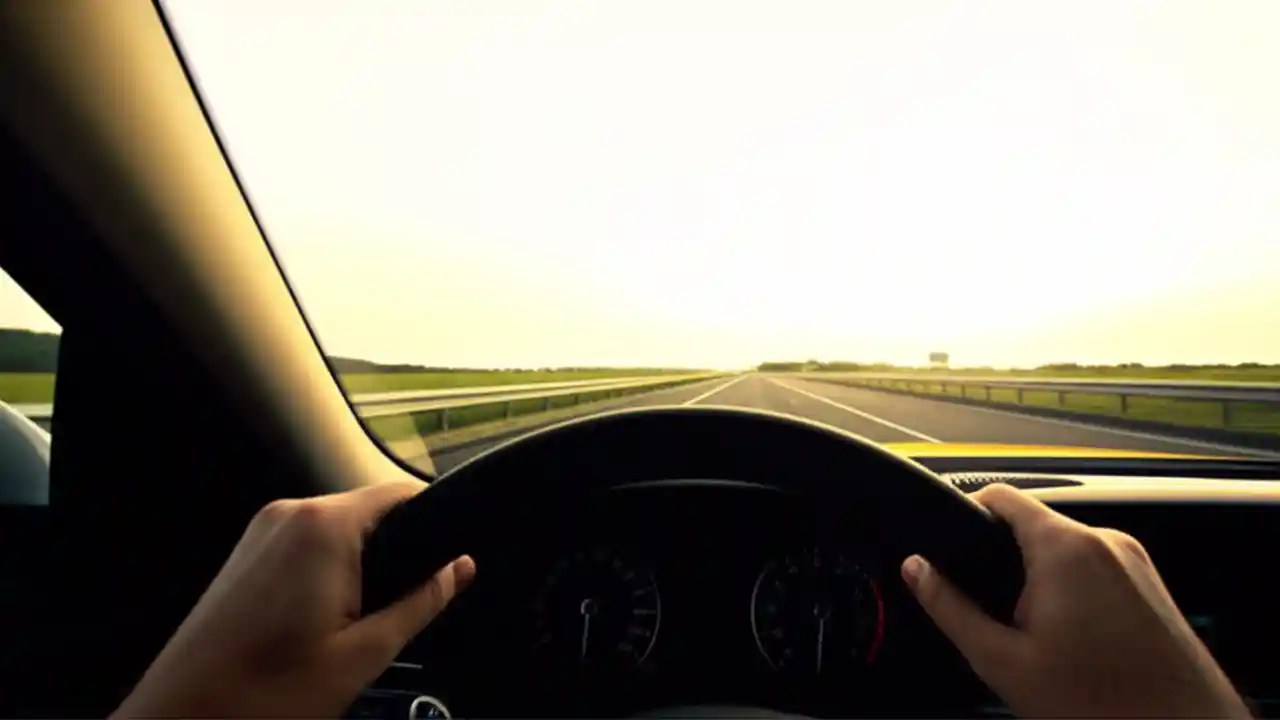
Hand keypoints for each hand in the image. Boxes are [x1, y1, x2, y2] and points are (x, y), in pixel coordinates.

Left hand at [113, 481, 474, 718]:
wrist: (180, 719)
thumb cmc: (266, 694)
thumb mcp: (364, 654)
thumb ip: (422, 603)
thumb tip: (461, 568)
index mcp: (323, 528)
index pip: (401, 494)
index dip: (434, 523)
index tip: (450, 560)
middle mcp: (289, 515)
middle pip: (370, 513)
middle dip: (395, 553)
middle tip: (400, 611)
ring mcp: (261, 533)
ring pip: (338, 532)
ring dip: (359, 568)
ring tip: (356, 625)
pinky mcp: (246, 555)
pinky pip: (306, 546)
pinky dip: (328, 574)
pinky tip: (323, 623)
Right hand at [901, 484, 1248, 717]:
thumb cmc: (1100, 705)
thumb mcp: (1003, 660)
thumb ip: (950, 608)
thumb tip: (916, 569)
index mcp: (1064, 548)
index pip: (1001, 495)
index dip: (965, 512)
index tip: (948, 544)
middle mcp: (1104, 542)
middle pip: (1032, 527)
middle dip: (1006, 565)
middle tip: (1000, 621)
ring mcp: (1133, 561)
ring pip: (1064, 552)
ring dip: (1041, 583)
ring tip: (1041, 641)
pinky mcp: (1150, 584)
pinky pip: (1094, 570)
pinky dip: (1073, 595)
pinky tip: (1073, 644)